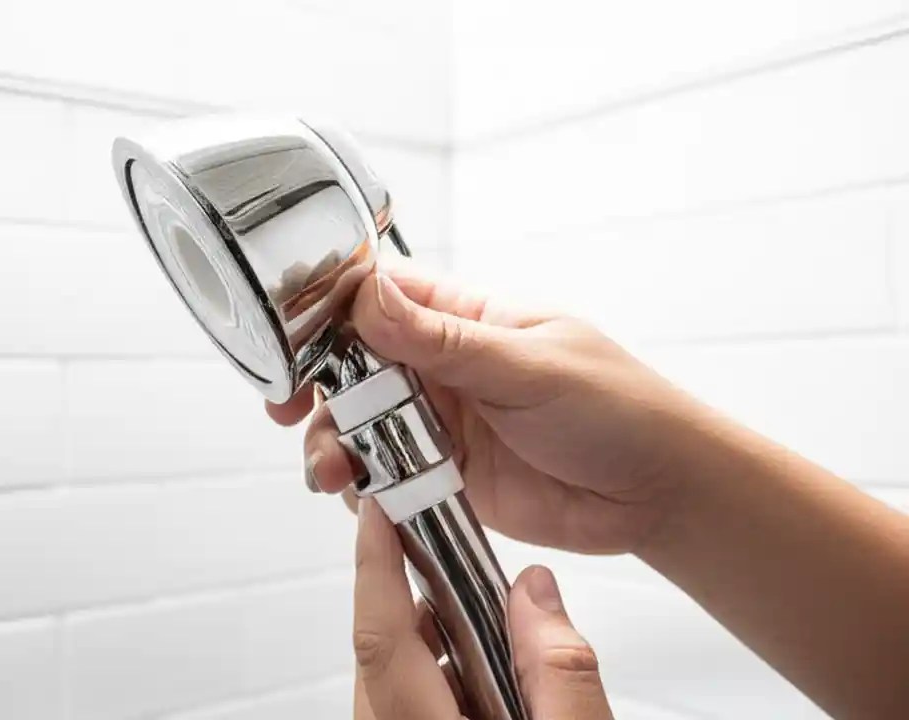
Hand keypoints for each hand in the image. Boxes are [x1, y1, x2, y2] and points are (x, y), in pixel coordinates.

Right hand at [270, 258, 706, 553]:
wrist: (659, 495)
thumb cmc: (619, 410)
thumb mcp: (529, 367)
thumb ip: (444, 341)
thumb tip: (370, 296)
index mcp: (466, 320)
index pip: (381, 295)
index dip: (328, 310)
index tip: (291, 337)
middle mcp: (445, 367)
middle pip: (354, 364)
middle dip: (316, 385)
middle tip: (289, 409)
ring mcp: (442, 422)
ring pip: (361, 423)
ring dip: (334, 442)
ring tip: (333, 469)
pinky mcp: (445, 476)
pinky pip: (385, 477)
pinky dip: (364, 487)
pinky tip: (363, 496)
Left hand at [352, 498, 612, 718]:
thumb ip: (559, 671)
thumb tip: (534, 588)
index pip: (380, 633)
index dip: (375, 564)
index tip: (378, 511)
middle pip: (384, 652)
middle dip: (416, 601)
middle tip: (457, 562)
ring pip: (396, 682)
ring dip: (437, 647)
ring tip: (493, 625)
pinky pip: (413, 708)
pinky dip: (446, 681)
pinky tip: (496, 681)